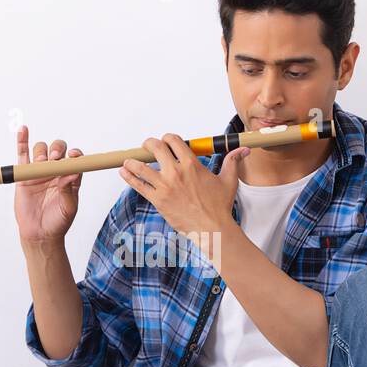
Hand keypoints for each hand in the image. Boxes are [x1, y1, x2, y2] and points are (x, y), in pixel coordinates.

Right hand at [13, 125, 84, 244]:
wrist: (40, 233)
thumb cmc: (58, 221)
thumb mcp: (69, 207)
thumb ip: (69, 190)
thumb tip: (73, 172)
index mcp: (70, 177)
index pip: (74, 159)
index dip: (74, 155)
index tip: (72, 156)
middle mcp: (56, 171)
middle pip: (57, 150)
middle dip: (57, 150)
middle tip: (55, 159)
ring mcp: (40, 172)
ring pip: (41, 150)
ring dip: (42, 151)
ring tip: (40, 162)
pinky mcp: (24, 175)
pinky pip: (22, 154)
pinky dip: (22, 141)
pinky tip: (23, 130)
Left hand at [119, 134, 248, 236]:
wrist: (212, 228)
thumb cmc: (220, 206)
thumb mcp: (228, 180)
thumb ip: (232, 162)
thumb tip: (243, 150)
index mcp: (191, 164)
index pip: (173, 140)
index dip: (167, 138)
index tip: (165, 141)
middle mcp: (176, 172)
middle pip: (155, 148)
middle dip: (149, 144)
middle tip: (147, 146)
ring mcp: (165, 186)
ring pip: (141, 166)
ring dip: (133, 161)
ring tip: (128, 160)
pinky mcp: (158, 200)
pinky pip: (138, 185)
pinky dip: (129, 177)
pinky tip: (124, 172)